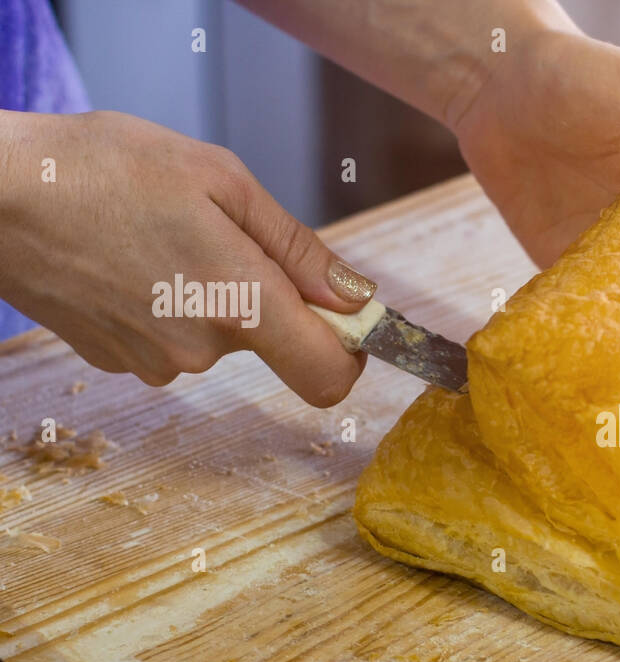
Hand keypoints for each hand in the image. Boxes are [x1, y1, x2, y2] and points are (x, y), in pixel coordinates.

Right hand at [0, 109, 373, 404]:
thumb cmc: (103, 169)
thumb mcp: (221, 182)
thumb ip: (299, 250)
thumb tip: (357, 299)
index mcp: (242, 304)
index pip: (328, 376)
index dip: (350, 352)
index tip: (346, 320)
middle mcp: (203, 349)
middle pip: (271, 343)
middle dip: (263, 296)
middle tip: (218, 234)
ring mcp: (156, 362)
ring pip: (218, 338)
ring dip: (212, 296)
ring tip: (162, 239)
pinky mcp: (117, 362)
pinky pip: (171, 340)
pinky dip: (168, 306)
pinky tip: (132, 261)